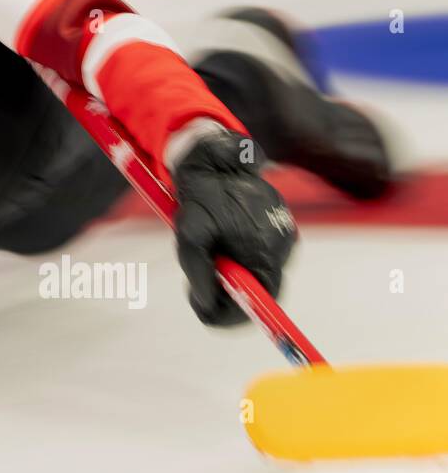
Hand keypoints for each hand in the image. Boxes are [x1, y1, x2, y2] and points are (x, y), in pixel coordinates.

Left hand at [173, 129, 297, 325]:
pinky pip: (257, 257)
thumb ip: (200, 271)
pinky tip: (217, 243)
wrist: (211, 159)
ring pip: (254, 274)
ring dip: (228, 275)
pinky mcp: (277, 229)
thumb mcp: (190, 235)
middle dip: (226, 295)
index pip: (263, 298)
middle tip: (193, 289)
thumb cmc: (199, 197)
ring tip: (204, 255)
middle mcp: (283, 246)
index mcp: (268, 249)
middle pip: (259, 290)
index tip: (207, 313)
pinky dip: (236, 259)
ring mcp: (283, 237)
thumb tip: (207, 304)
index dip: (235, 313)